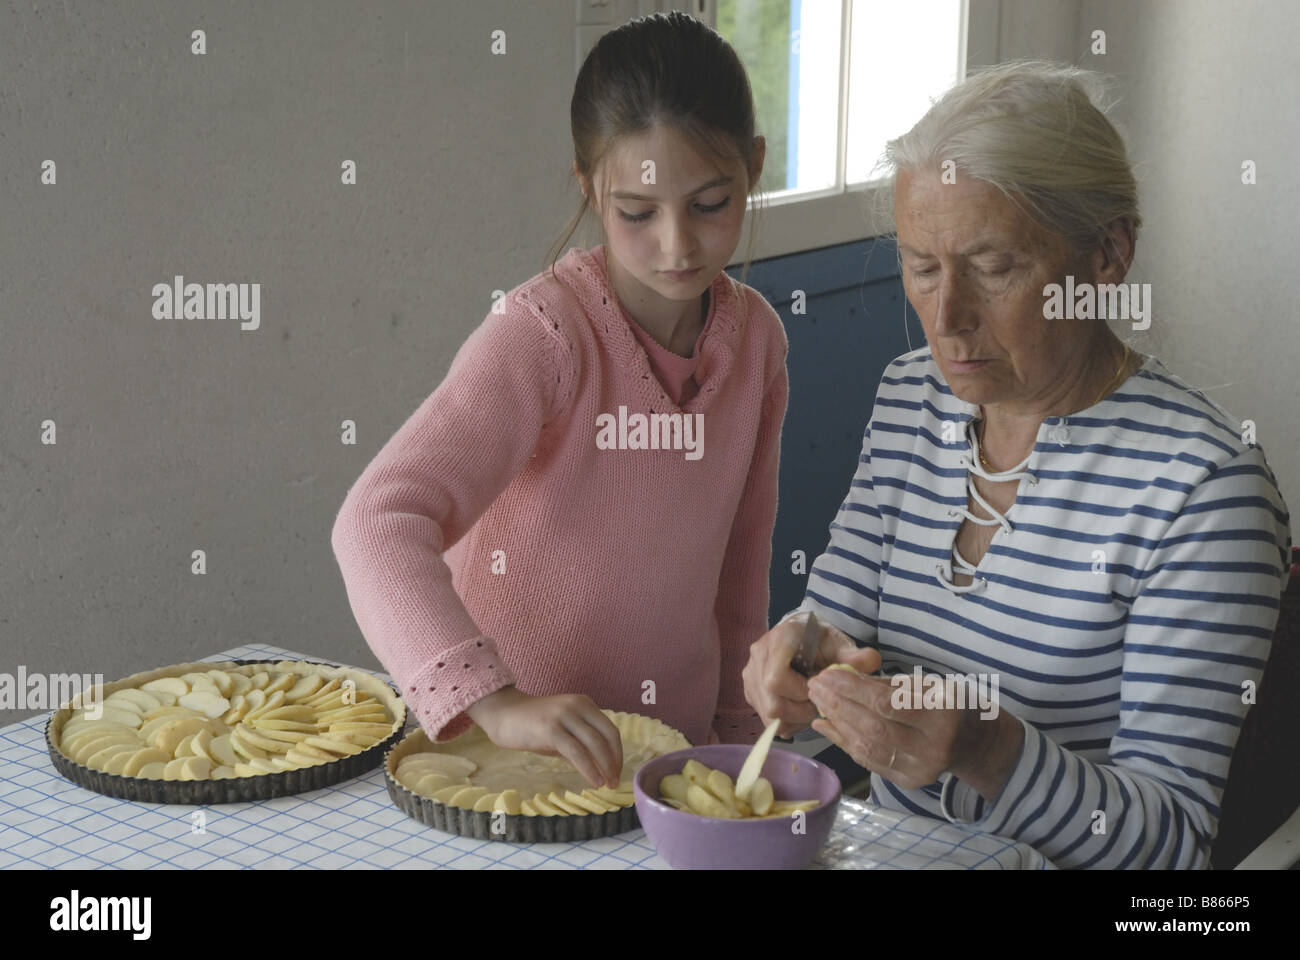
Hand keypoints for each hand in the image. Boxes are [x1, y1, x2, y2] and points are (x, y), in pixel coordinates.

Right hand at [466, 686, 623, 788]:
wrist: (503, 714)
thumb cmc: (532, 725)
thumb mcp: (562, 732)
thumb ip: (580, 746)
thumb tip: (600, 769)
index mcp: (584, 704)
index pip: (610, 729)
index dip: (618, 753)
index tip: (617, 771)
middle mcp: (578, 706)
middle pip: (607, 736)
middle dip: (614, 762)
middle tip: (615, 782)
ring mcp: (564, 716)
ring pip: (595, 744)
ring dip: (605, 768)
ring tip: (606, 785)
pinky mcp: (551, 729)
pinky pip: (576, 752)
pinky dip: (588, 768)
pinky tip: (593, 780)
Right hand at [742, 612, 880, 737]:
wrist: (801, 637)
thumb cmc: (820, 641)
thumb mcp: (839, 644)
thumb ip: (854, 656)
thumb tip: (872, 662)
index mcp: (779, 639)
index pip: (777, 678)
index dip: (800, 694)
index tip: (821, 692)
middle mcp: (758, 657)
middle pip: (772, 702)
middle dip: (801, 712)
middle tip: (821, 705)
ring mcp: (749, 675)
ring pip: (768, 714)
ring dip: (794, 719)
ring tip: (811, 706)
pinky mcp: (750, 691)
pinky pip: (766, 718)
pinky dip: (787, 721)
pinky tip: (800, 709)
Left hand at [807, 668, 1020, 799]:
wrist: (976, 742)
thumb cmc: (950, 703)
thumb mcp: (930, 684)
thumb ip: (889, 685)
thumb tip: (843, 677)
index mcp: (942, 716)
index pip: (888, 704)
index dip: (853, 689)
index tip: (828, 674)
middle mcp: (933, 748)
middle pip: (874, 727)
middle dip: (838, 705)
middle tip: (815, 686)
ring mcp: (921, 770)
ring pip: (868, 747)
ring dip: (837, 723)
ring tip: (818, 701)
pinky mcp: (910, 782)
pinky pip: (869, 761)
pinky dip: (844, 741)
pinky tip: (826, 724)